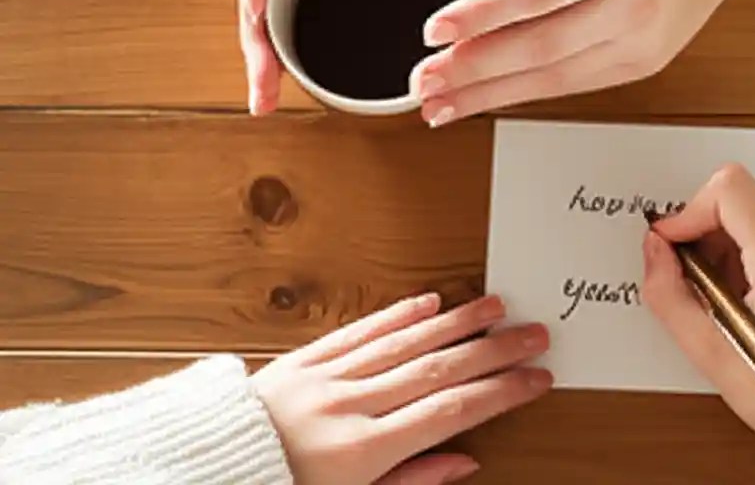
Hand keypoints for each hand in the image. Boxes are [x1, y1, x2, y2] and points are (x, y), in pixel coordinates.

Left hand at [250, 293, 551, 484]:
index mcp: (362, 451)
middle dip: (493, 350)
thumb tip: (467, 462)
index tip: (536, 378)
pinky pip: (357, 331)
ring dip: (455, 322)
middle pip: (436, 370)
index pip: (449, 412)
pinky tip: (430, 303)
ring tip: (496, 307)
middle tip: (535, 333)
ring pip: (403, 342)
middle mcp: (348, 406)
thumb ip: (411, 481)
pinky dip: (396, 314)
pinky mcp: (301, 361)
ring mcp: (324, 378)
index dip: (499, 392)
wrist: (203, 473)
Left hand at [408, 0, 754, 126]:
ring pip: (555, 78)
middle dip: (475, 70)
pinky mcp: (641, 67)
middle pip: (541, 47)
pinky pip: (575, 86)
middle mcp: (633, 8)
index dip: (482, 16)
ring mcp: (640, 45)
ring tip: (440, 105)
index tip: (433, 31)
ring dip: (492, 96)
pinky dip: (526, 94)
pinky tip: (488, 100)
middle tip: (422, 82)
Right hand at [642, 164, 754, 484]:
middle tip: (695, 290)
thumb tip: (655, 254)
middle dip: (703, 238)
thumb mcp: (717, 358)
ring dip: (725, 254)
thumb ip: (672, 298)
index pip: (728, 188)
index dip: (687, 212)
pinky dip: (748, 263)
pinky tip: (748, 309)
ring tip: (727, 309)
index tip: (670, 245)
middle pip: (738, 201)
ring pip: (754, 220)